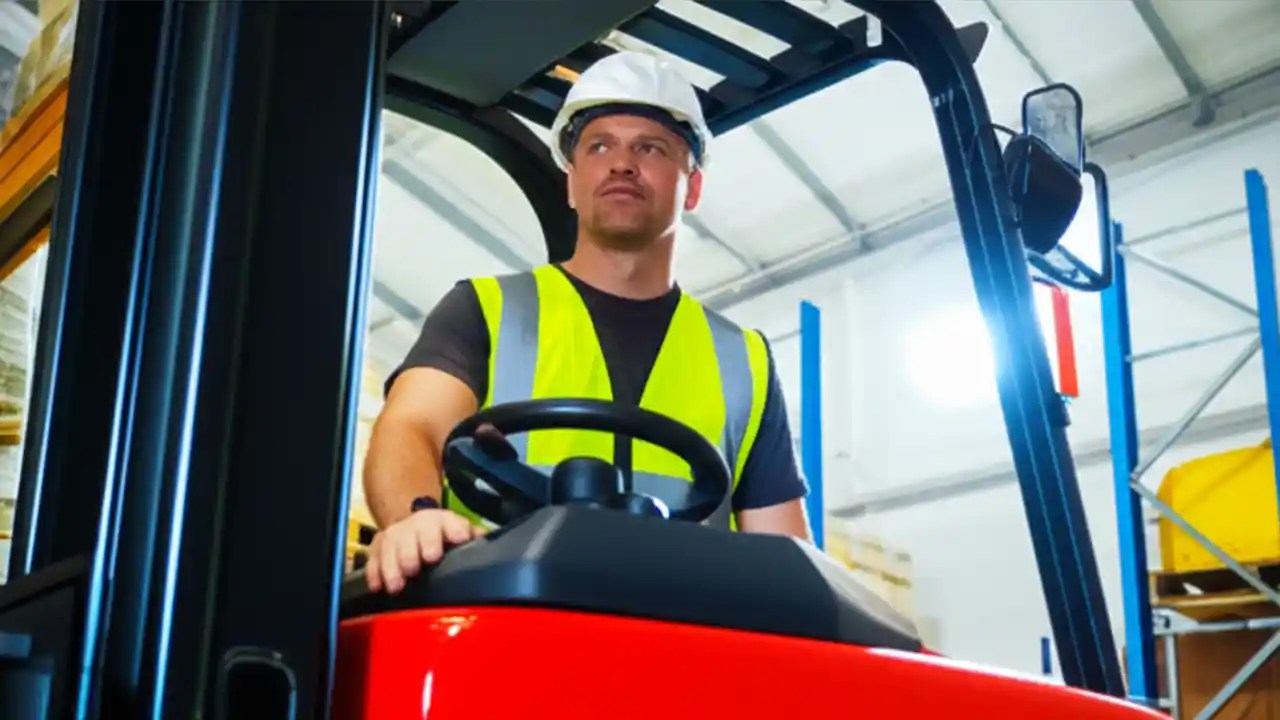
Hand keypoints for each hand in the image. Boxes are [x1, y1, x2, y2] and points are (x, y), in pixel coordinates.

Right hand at [364, 508, 485, 593]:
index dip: (450, 533)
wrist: (413, 523)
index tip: (447, 547)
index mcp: (443, 521)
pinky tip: (378, 587)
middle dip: (412, 552)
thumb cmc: (443, 536)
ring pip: (390, 548)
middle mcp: (418, 525)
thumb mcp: (462, 533)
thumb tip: (496, 551)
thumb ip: (476, 540)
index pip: (449, 524)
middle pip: (413, 536)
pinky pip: (373, 560)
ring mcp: (395, 535)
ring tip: (397, 585)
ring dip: (392, 567)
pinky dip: (374, 574)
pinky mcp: (377, 547)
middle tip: (415, 568)